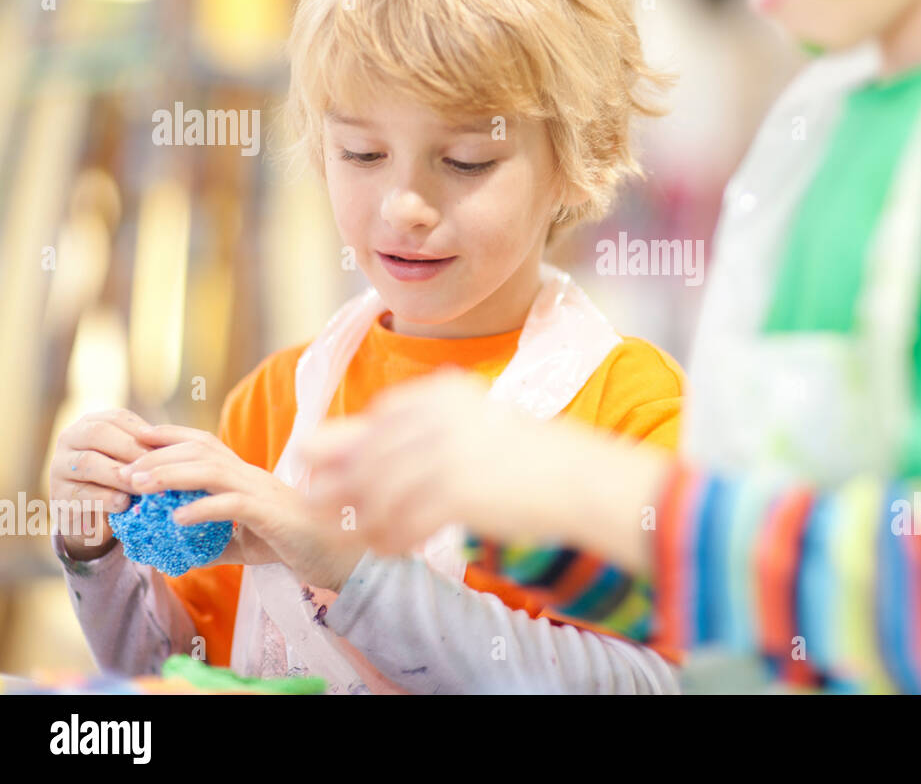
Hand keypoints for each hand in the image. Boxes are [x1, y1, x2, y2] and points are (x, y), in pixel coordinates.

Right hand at [49, 409, 154, 559]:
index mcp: (91, 423)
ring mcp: (59, 466)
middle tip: (155, 466)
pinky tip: (124, 504)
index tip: (166, 447)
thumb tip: (177, 446)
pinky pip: (81, 493)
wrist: (94, 514)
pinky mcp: (58, 495)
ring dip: (119, 474)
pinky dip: (106, 498)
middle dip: (130, 449)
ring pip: (87, 462)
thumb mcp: (132, 458)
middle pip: (98, 433)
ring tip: (142, 486)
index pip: (117, 418)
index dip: (142, 431)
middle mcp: (70, 439)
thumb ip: (148, 449)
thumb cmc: (121, 478)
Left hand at [124, 425, 367, 591]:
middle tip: (125, 470)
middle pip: (201, 450)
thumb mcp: (247, 543)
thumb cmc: (296, 544)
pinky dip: (202, 508)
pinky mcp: (271, 513)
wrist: (338, 555)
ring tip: (140, 486)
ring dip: (171, 475)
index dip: (170, 437)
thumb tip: (180, 556)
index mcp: (246, 476)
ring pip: (211, 470)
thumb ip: (215, 543)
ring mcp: (262, 491)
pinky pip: (232, 505)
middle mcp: (252, 475)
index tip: (137, 440)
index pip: (205, 444)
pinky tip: (177, 518)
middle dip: (158, 456)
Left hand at [300, 368, 668, 572]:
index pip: (382, 417)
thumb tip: (362, 444)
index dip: (351, 444)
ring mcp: (444, 454)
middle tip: (315, 506)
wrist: (581, 481)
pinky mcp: (454, 491)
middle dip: (338, 484)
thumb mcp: (473, 428)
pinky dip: (391, 540)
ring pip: (380, 492)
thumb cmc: (532, 459)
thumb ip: (421, 433)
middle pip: (371, 454)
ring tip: (360, 536)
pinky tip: (391, 550)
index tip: (330, 466)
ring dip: (364, 519)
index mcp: (444, 395)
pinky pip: (403, 522)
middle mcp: (438, 418)